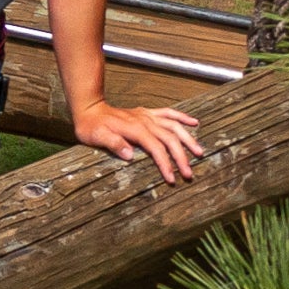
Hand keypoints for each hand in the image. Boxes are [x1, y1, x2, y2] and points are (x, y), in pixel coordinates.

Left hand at [71, 99, 201, 182]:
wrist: (89, 109)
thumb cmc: (91, 126)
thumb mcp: (96, 137)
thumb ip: (113, 144)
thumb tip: (130, 154)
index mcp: (134, 129)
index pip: (156, 148)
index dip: (165, 164)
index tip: (172, 179)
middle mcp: (145, 121)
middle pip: (170, 139)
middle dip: (181, 157)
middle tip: (189, 174)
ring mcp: (147, 116)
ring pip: (174, 126)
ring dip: (188, 139)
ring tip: (199, 152)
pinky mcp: (147, 113)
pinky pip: (169, 113)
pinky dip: (182, 117)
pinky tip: (194, 122)